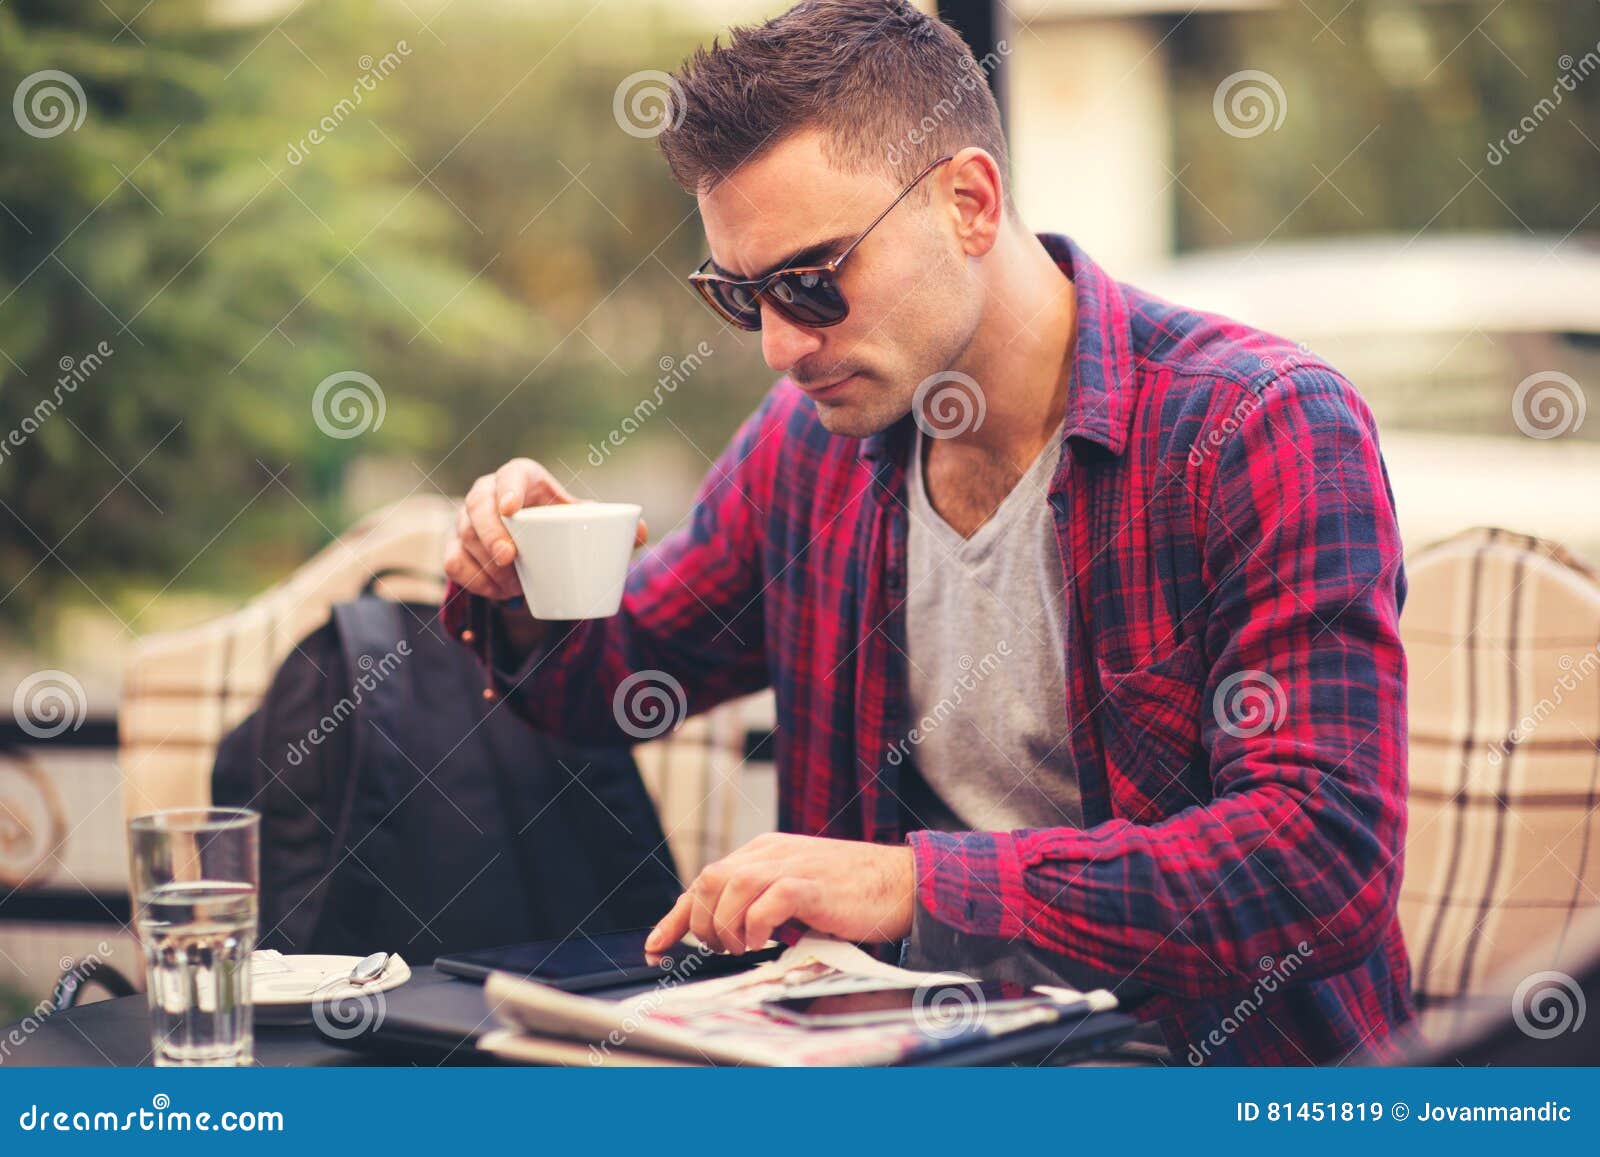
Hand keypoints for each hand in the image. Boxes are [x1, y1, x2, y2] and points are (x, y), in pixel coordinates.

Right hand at [444, 457, 647, 599]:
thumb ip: (614, 525)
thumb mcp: (584, 520)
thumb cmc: (560, 524)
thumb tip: (641, 533)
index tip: (514, 510)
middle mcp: (488, 492)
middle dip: (490, 532)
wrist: (531, 541)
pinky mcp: (454, 544)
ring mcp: (465, 518)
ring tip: (515, 583)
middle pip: (477, 505)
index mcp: (523, 477)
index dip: (508, 488)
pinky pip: (453, 562)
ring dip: (486, 563)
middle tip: (512, 558)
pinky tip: (496, 591)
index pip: (511, 474)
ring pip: (464, 535)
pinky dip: (474, 580)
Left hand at [645, 833, 915, 953]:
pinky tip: (762, 941)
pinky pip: (766, 901)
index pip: (704, 880)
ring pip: (729, 887)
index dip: (675, 917)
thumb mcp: (797, 893)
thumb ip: (764, 903)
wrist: (902, 883)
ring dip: (725, 927)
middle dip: (701, 924)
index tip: (656, 946)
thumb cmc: (853, 895)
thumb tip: (729, 933)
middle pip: (708, 880)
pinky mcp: (811, 884)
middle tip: (721, 950)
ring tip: (741, 947)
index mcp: (764, 852)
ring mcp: (790, 865)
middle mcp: (770, 853)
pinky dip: (754, 925)